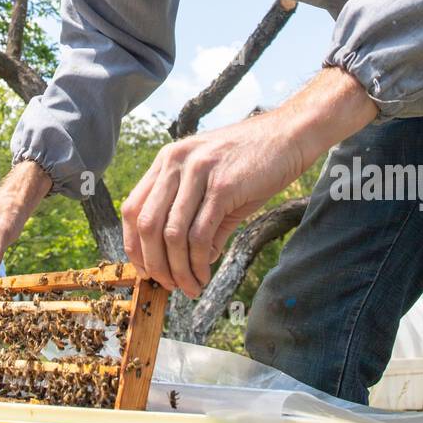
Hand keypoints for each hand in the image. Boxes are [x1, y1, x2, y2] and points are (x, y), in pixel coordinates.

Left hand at [121, 67, 376, 297]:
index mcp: (168, 160)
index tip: (146, 270)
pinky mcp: (222, 187)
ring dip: (178, 270)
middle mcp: (175, 163)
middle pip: (147, 225)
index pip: (133, 208)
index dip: (135, 245)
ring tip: (190, 287)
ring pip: (172, 235)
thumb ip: (195, 217)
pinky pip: (200, 234)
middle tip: (169, 286)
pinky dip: (199, 262)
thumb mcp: (214, 182)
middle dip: (155, 264)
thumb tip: (191, 261)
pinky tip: (205, 273)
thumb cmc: (253, 160)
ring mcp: (198, 173)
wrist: (290, 135)